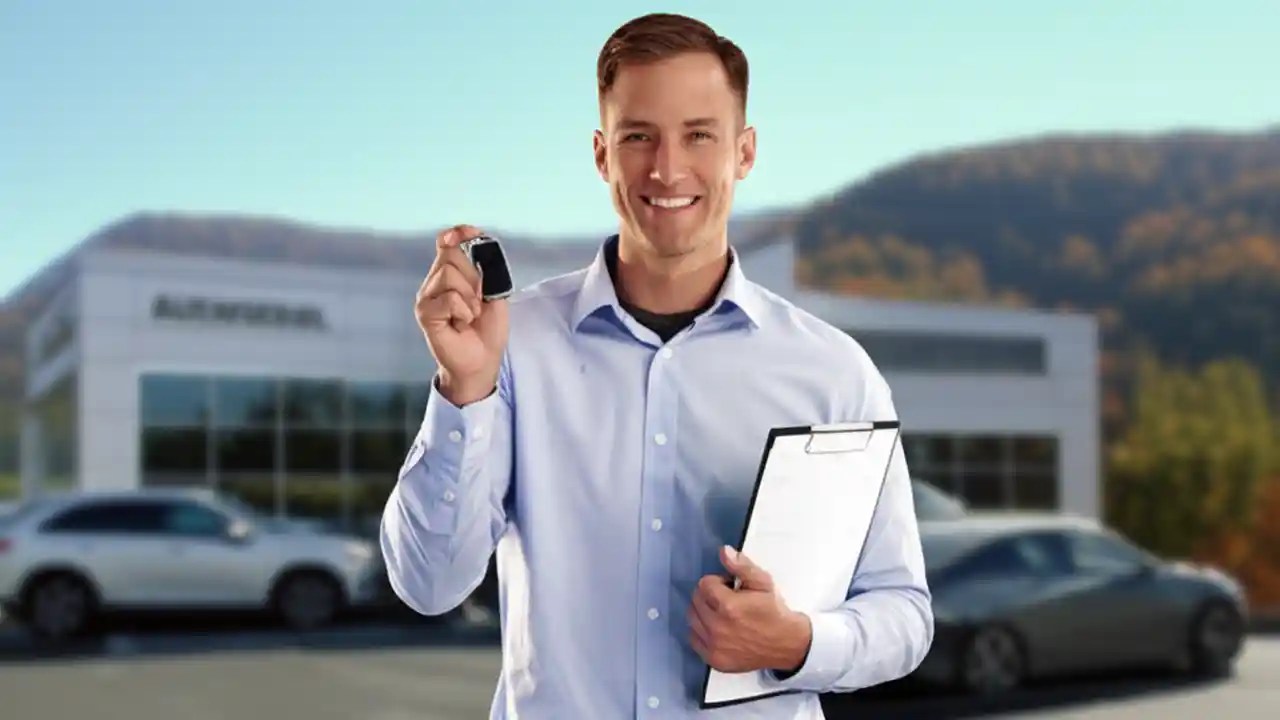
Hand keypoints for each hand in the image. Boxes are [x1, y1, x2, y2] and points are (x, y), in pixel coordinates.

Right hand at [415, 224, 509, 405]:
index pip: (447, 241)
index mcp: (450, 273)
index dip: (459, 234)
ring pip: (450, 275)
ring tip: (471, 314)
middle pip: (452, 255)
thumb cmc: (487, 329)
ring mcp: (427, 297)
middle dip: (474, 277)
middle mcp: (434, 281)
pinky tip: (462, 323)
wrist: (483, 360)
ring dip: (471, 297)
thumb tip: (473, 234)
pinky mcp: (425, 313)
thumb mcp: (493, 290)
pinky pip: (448, 298)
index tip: (470, 235)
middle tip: (478, 301)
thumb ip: (484, 264)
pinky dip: (463, 311)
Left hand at [688, 545, 811, 673]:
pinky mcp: (714, 659)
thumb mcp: (763, 582)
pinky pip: (694, 639)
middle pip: (695, 601)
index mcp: (729, 606)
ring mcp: (714, 646)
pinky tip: (717, 628)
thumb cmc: (774, 611)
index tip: (730, 587)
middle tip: (726, 599)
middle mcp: (718, 628)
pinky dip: (701, 631)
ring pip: (692, 619)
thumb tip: (723, 552)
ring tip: (722, 613)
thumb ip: (741, 566)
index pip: (704, 584)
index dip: (717, 582)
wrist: (787, 644)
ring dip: (703, 612)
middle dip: (708, 595)